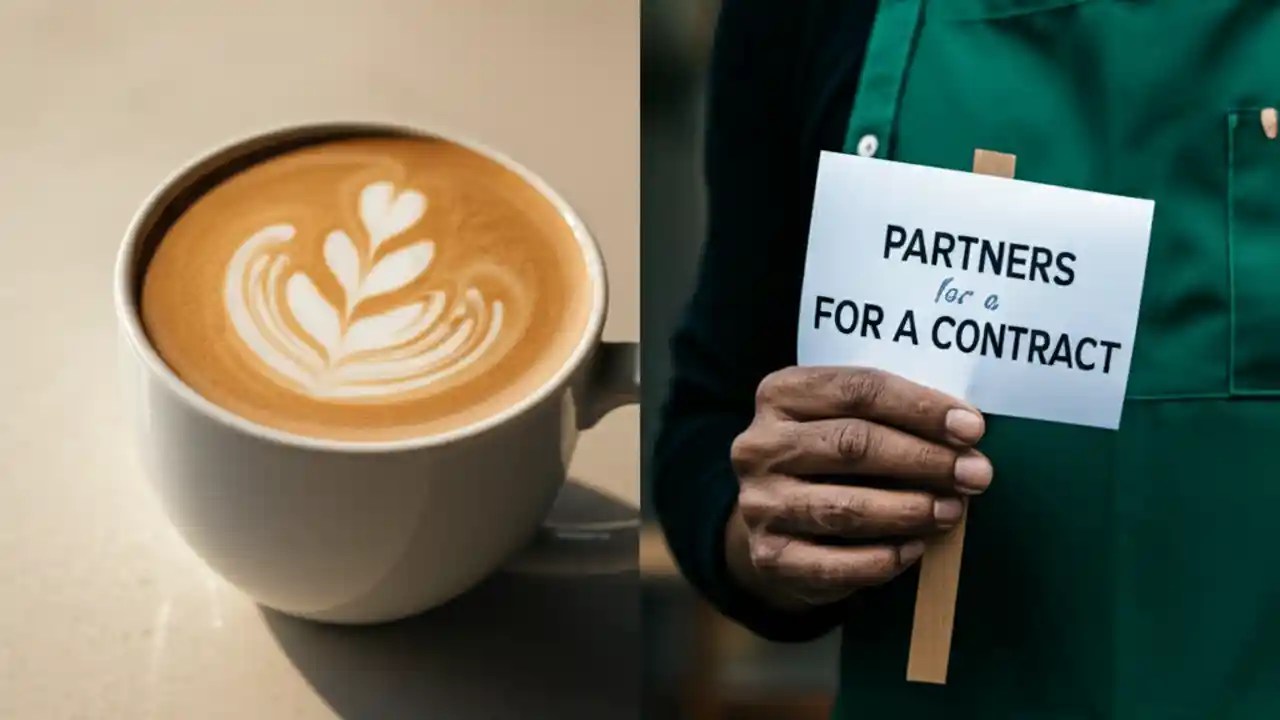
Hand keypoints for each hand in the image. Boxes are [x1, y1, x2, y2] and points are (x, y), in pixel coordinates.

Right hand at [726, 366, 991, 611]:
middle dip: (924, 459)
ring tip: (952, 511)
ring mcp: (760, 503)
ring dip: (910, 510)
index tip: (971, 428)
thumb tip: (964, 433)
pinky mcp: (769, 556)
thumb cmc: (829, 460)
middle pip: (852, 444)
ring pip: (845, 507)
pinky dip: (883, 558)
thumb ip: (890, 417)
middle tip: (974, 473)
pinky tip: (915, 549)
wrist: (774, 521)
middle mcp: (759, 446)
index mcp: (780, 395)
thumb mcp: (845, 419)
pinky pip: (835, 563)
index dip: (920, 407)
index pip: (857, 390)